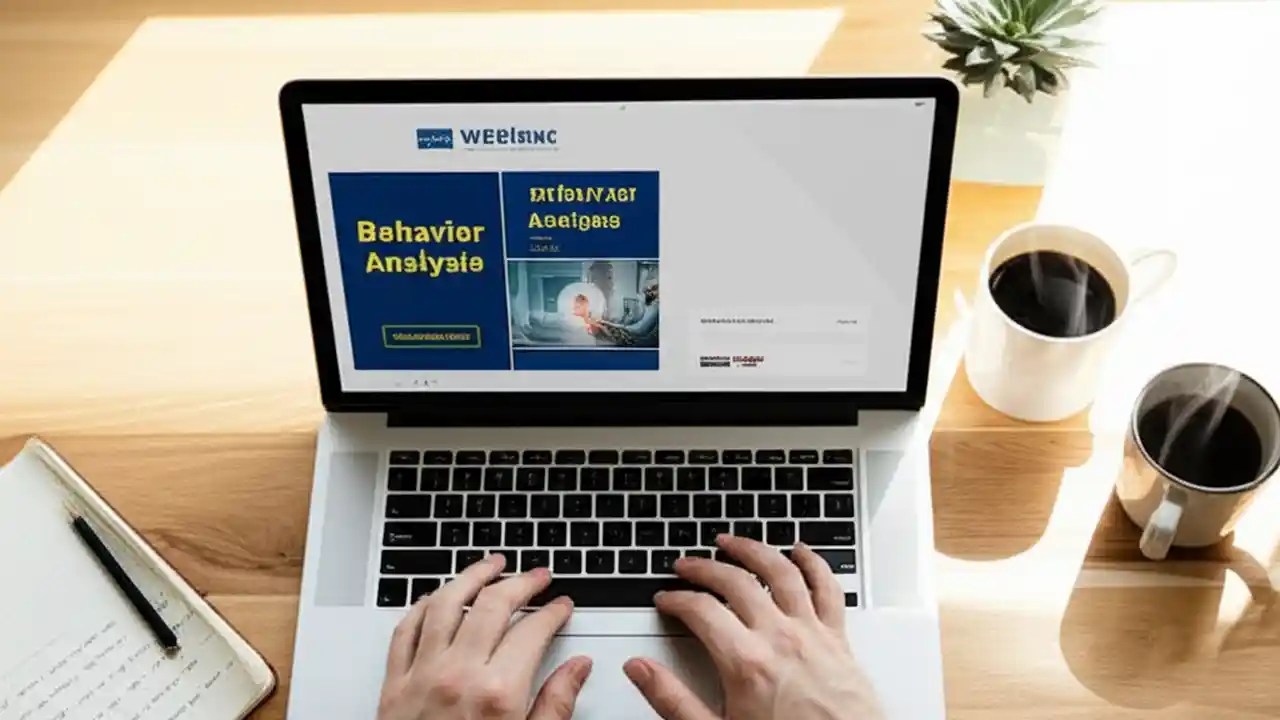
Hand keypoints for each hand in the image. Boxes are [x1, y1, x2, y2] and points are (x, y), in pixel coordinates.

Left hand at [377, 555, 591, 719]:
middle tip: (537, 576)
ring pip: (446, 604)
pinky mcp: (393, 687)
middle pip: (492, 605)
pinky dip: (425, 605)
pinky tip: (439, 597)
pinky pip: (406, 629)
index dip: (552, 611)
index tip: (561, 605)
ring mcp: (421, 677)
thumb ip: (556, 705)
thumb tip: (578, 668)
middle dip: (520, 583)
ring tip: (490, 565)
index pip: (533, 630)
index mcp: (498, 693)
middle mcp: (458, 676)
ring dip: (471, 577)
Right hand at [624, 536, 883, 719]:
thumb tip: (640, 671)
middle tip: (686, 565)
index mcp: (746, 663)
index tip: (666, 598)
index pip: (700, 610)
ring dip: (753, 550)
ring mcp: (812, 634)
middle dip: (705, 567)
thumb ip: (673, 700)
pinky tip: (800, 551)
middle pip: (736, 582)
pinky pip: (827, 588)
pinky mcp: (838, 639)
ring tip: (732, 542)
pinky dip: (813, 563)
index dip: (676, 598)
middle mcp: (780, 639)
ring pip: (781, 572)